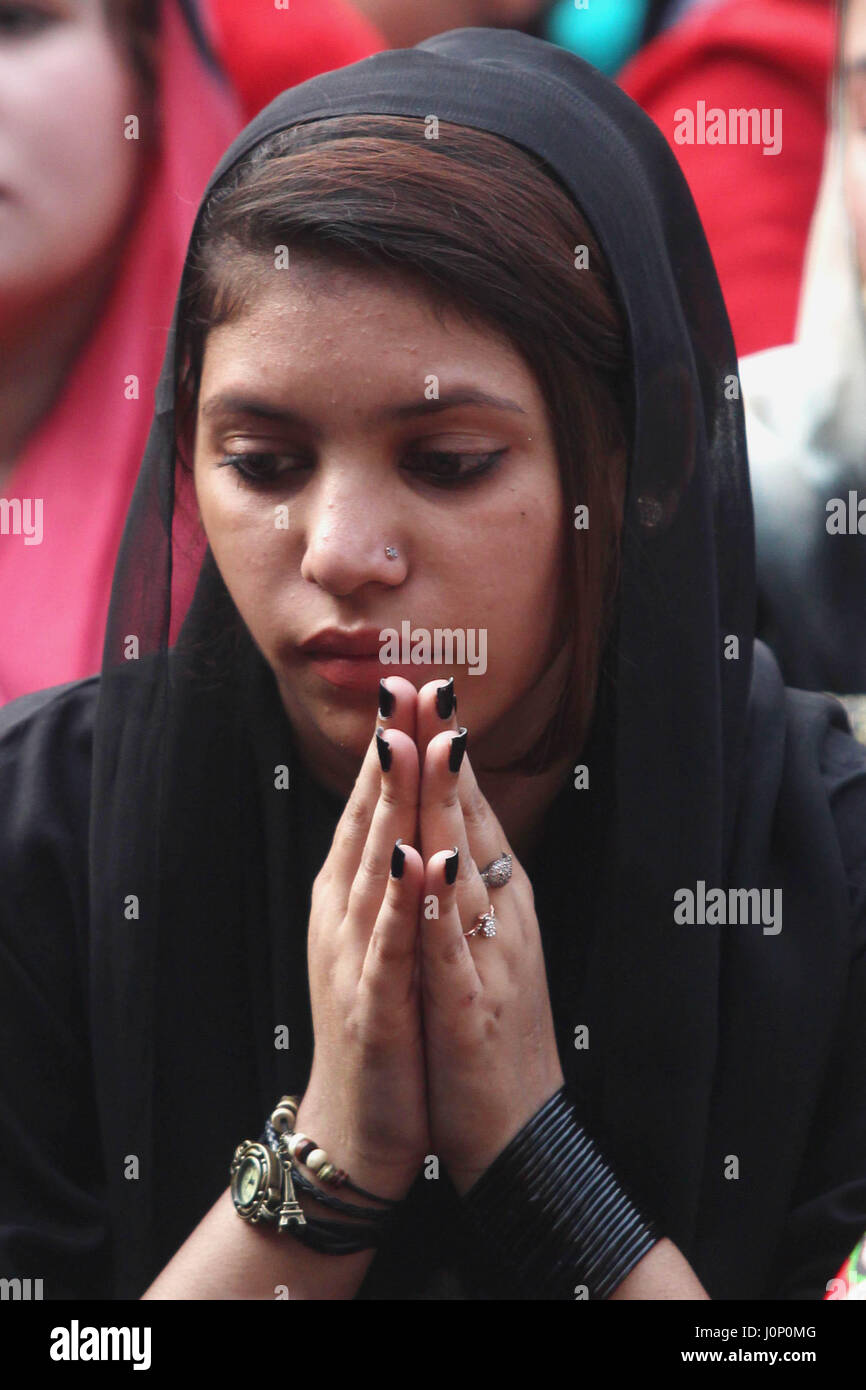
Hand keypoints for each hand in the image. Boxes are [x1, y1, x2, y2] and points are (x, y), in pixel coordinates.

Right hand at [297, 681, 428, 1200]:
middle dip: (391, 751)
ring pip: (375, 868)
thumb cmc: (379, 1023)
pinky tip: (420, 859)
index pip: (375, 806)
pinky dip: (404, 901)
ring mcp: (356, 958)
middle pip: (370, 820)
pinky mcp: (375, 1007)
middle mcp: (345, 913)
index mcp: (353, 895)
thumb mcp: (380, 936)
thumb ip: (387, 876)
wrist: (359, 1124)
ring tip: (405, 743)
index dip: (392, 745)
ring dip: (391, 805)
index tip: (411, 683)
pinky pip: (393, 946)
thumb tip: (404, 813)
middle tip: (406, 683)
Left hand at [413, 679, 564, 1195]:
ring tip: (433, 743)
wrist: (516, 1132)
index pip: (471, 809)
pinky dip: (439, 904)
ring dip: (448, 806)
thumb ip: (468, 883)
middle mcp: (502, 916)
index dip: (447, 747)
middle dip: (446, 750)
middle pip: (472, 822)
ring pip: (466, 869)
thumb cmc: (491, 1031)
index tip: (424, 687)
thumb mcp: (482, 943)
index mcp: (498, 899)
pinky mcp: (472, 1008)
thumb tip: (449, 822)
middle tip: (425, 684)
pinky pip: (453, 947)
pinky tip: (427, 862)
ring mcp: (491, 959)